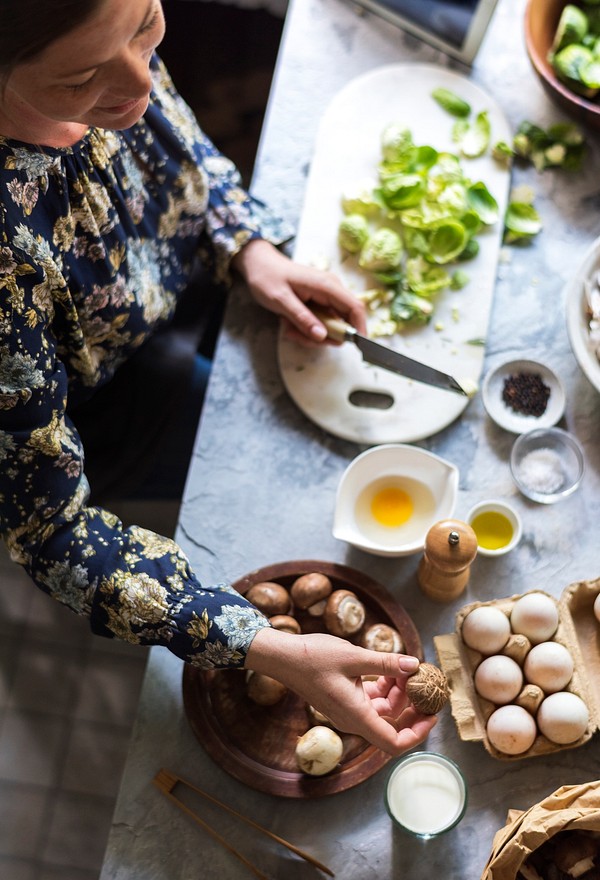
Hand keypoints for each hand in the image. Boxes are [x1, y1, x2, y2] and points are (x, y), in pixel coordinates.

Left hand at [231, 239, 366, 343]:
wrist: (258, 264)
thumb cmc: (267, 277)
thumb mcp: (281, 301)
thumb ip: (302, 319)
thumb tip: (322, 336)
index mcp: (326, 285)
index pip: (355, 307)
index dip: (359, 328)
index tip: (356, 347)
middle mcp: (331, 289)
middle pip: (343, 321)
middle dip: (325, 336)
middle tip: (299, 337)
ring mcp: (326, 295)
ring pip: (330, 325)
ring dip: (311, 334)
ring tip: (289, 329)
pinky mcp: (319, 301)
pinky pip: (321, 321)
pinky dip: (307, 328)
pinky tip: (290, 325)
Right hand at [245, 628, 437, 755]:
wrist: (283, 656)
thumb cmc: (313, 658)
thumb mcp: (353, 657)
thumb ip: (386, 663)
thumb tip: (415, 665)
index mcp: (356, 715)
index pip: (393, 743)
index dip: (417, 734)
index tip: (431, 715)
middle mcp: (353, 718)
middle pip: (391, 725)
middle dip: (411, 706)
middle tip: (424, 685)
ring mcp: (347, 709)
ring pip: (382, 709)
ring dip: (397, 691)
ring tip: (405, 667)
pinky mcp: (344, 699)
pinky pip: (371, 699)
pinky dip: (383, 685)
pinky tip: (389, 666)